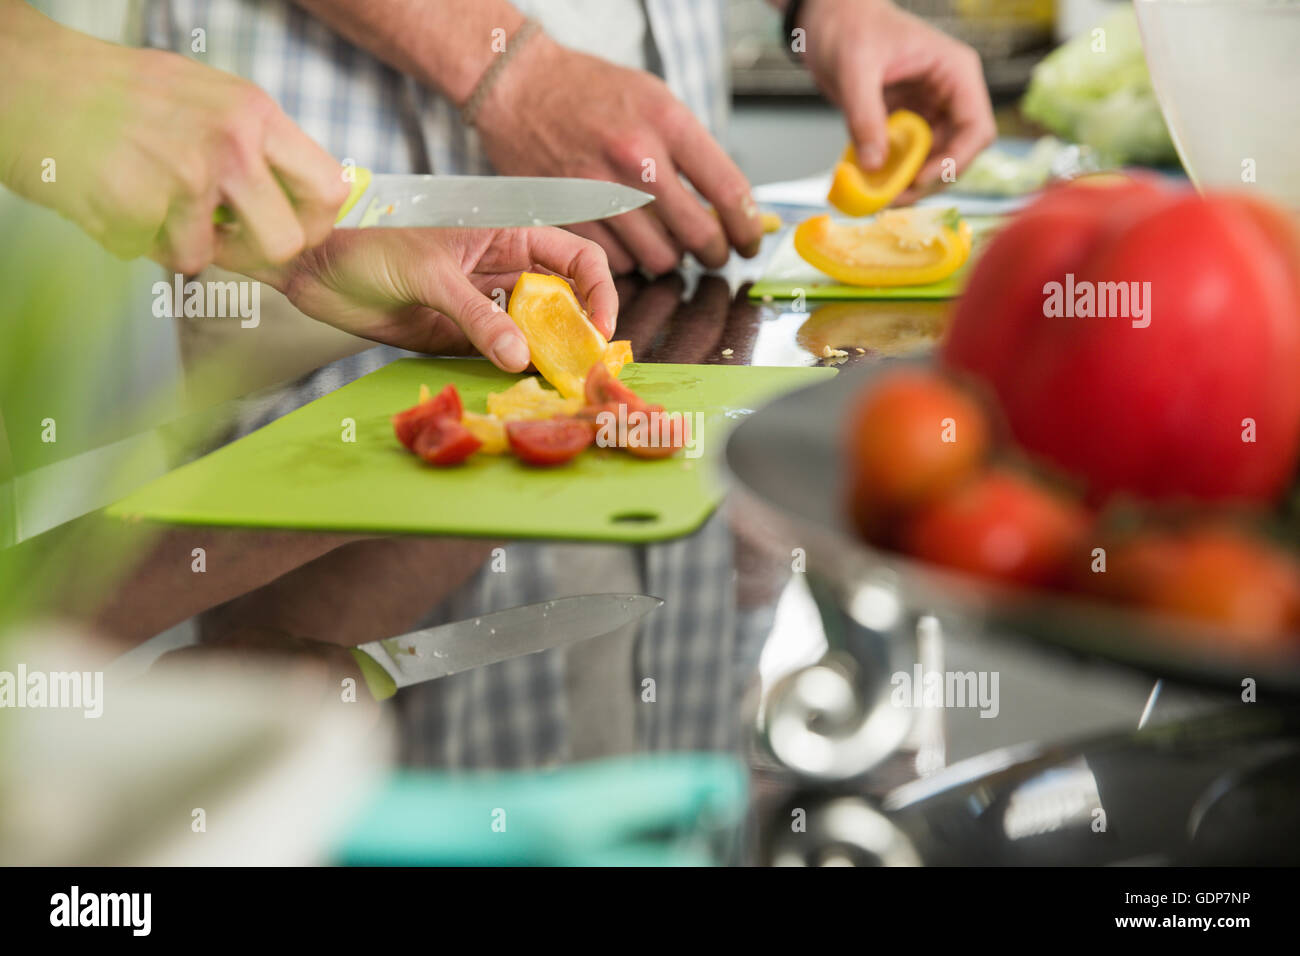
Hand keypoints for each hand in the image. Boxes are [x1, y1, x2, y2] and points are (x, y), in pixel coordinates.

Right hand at [0, 4, 347, 273]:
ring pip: (210, 258)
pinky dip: (136, 240)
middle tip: (223, 235)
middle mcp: (229, 146)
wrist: (34, 79)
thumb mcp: (212, 98)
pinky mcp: (136, 209)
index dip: (313, 223)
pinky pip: (154, 255)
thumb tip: (302, 191)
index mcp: (255, 115)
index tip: (289, 226)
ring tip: (152, 201)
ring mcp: (182, 180)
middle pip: (285, 243)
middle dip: (253, 252)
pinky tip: (119, 200)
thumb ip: (260, 143)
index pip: (329, 189)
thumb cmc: (122, 92)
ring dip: (179, 243)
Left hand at [260, 226, 616, 372]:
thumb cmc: (366, 243)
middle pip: (563, 299)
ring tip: (559, 381)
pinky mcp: (459, 335)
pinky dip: (514, 369)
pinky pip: (500, 353)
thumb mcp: (428, 274)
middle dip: (579, 330)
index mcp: (506, 233)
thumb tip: (521, 358)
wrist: (311, 266)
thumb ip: (476, 316)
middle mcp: (503, 269)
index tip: (599, 329)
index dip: (598, 290)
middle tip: (584, 367)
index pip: (576, 257)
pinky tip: (521, 381)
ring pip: (535, 330)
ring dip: (549, 355)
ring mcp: (483, 303)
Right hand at [474, 34, 763, 274]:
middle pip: (698, 236)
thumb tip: (729, 204)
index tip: (749, 240)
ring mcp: (600, 191)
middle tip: (714, 252)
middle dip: (714, 253)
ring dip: (670, 257)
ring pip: (659, 257)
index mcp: (666, 123)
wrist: (519, 86)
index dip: (747, 228)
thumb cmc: (590, 92)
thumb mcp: (655, 100)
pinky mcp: (570, 216)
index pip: (728, 192)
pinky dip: (630, 258)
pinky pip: (618, 261)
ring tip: (666, 240)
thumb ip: (692, 150)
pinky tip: (628, 237)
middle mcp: (636, 158)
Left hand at [799, 0, 995, 201]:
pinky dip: (893, 174)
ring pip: (934, 161)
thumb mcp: (854, 69)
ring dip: (910, 183)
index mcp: (955, 72)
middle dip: (929, 180)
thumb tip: (874, 166)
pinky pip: (909, 158)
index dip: (955, 161)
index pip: (976, 128)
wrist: (827, 17)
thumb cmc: (847, 26)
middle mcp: (949, 95)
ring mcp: (929, 111)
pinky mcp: (907, 123)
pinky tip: (871, 182)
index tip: (920, 179)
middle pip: (958, 153)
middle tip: (892, 198)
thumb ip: (864, 117)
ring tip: (878, 195)